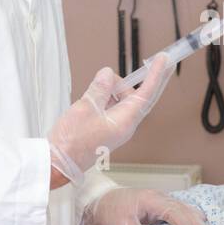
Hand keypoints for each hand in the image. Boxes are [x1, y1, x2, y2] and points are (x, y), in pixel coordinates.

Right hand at [48, 55, 171, 184]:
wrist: (59, 164)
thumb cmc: (71, 142)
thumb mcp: (85, 108)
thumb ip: (100, 89)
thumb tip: (108, 74)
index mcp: (125, 121)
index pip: (146, 94)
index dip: (156, 75)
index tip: (164, 60)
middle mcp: (125, 125)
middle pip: (136, 96)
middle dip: (138, 81)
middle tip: (145, 65)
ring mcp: (116, 128)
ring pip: (122, 100)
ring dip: (112, 90)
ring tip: (93, 91)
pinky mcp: (106, 129)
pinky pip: (112, 107)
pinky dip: (105, 98)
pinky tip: (92, 97)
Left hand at [79, 187, 215, 224]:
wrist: (97, 202)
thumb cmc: (108, 211)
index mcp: (151, 199)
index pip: (174, 212)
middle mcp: (159, 198)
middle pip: (184, 210)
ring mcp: (159, 202)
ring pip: (184, 210)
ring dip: (197, 223)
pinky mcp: (158, 208)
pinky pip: (179, 212)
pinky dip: (190, 219)